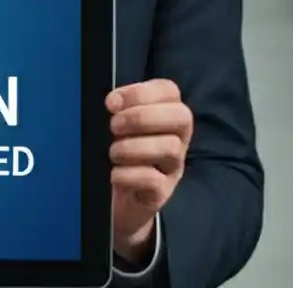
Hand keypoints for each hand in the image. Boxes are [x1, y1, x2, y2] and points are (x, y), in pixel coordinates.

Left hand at [107, 79, 192, 261]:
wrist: (117, 202)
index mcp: (166, 116)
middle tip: (113, 127)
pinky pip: (154, 181)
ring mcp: (172, 168)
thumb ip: (117, 111)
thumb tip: (110, 102)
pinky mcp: (161, 194)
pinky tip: (113, 174)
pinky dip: (130, 175)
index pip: (169, 91)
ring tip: (112, 153)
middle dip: (142, 117)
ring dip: (134, 147)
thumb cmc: (118, 156)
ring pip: (171, 148)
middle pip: (181, 116)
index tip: (111, 103)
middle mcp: (177, 139)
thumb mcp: (118, 129)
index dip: (140, 92)